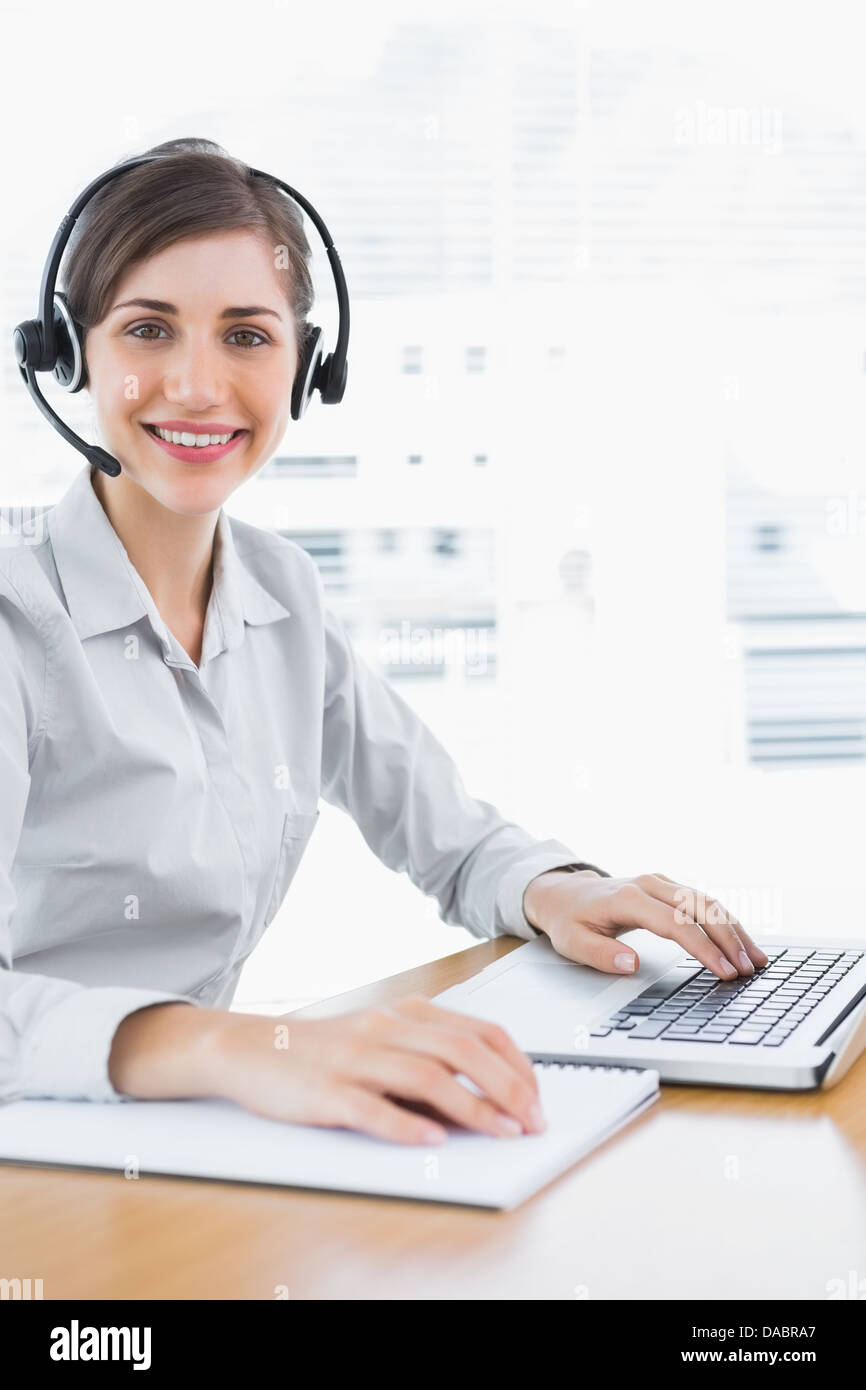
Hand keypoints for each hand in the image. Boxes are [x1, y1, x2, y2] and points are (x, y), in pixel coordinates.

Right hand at [208, 995, 546, 1145]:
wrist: (249, 1048)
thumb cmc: (321, 1049)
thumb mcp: (380, 1038)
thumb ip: (426, 1056)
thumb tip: (483, 1094)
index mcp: (405, 1012)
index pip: (479, 1030)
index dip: (516, 1063)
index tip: (538, 1094)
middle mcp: (385, 1028)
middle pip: (462, 1051)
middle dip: (508, 1087)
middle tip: (533, 1120)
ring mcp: (355, 1058)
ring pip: (426, 1077)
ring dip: (473, 1108)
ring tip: (502, 1132)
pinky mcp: (326, 1091)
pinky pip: (372, 1107)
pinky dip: (406, 1124)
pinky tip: (432, 1140)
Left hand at [523, 869, 768, 979]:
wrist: (566, 892)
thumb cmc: (571, 920)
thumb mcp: (573, 943)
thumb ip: (600, 955)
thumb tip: (631, 964)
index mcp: (628, 898)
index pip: (676, 923)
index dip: (703, 948)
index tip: (724, 972)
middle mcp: (650, 884)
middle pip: (700, 907)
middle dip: (729, 939)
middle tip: (749, 969)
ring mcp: (662, 883)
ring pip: (708, 901)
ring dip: (734, 929)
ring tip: (757, 960)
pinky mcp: (670, 887)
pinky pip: (704, 901)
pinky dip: (726, 922)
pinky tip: (742, 943)